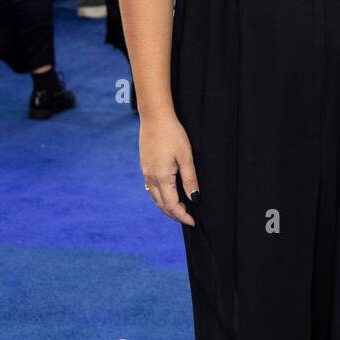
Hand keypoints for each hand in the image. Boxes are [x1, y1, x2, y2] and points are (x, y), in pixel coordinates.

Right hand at [140, 113, 199, 227]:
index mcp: (162, 177)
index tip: (193, 222)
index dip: (182, 216)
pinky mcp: (144, 165)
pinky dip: (161, 196)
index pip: (171, 205)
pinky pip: (151, 187)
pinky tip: (169, 193)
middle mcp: (150, 177)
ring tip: (180, 209)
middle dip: (174, 214)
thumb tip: (194, 199)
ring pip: (155, 197)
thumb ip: (190, 179)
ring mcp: (145, 171)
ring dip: (166, 206)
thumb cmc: (173, 134)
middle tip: (188, 219)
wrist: (155, 116)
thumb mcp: (186, 156)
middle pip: (161, 204)